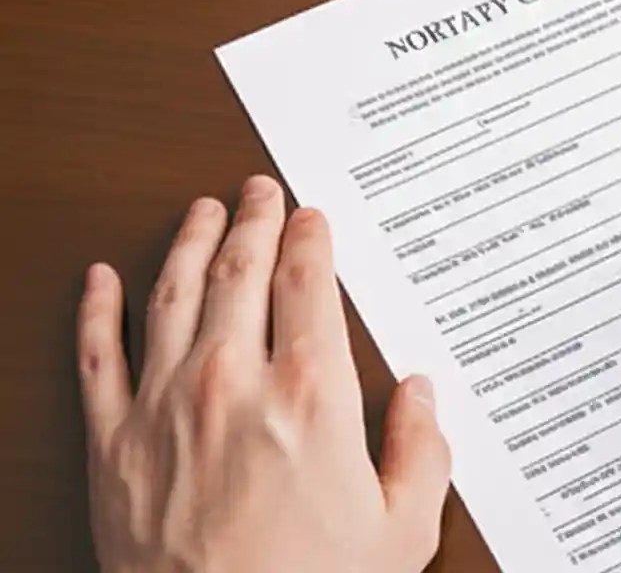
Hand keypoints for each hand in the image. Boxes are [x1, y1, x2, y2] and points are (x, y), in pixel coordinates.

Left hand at [75, 176, 450, 572]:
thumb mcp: (402, 530)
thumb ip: (422, 451)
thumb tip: (420, 396)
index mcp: (309, 397)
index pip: (308, 284)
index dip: (311, 238)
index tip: (313, 219)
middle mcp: (233, 384)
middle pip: (241, 271)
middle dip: (253, 220)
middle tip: (259, 193)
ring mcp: (165, 407)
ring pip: (173, 294)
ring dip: (189, 242)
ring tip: (202, 212)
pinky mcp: (113, 443)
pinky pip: (98, 355)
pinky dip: (97, 309)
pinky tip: (102, 278)